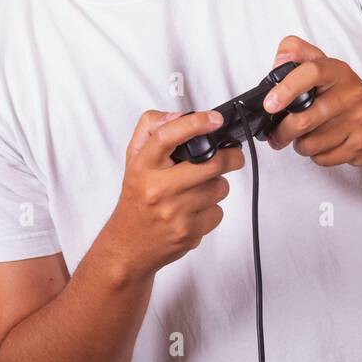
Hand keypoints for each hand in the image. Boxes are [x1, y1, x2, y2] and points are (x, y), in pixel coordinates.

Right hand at [97, 109, 244, 280]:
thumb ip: (152, 130)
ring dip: (217, 185)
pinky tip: (196, 210)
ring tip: (201, 188)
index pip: (167, 136)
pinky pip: (218, 212)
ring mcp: (173, 213)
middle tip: (234, 156)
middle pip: (211, 164)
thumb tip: (179, 116)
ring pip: (219, 188)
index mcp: (143, 167)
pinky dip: (212, 210)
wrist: (128, 245)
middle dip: (231, 157)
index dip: (195, 123)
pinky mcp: (187, 233)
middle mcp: (157, 189)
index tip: (215, 119)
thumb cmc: (136, 199)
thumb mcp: (135, 160)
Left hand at [263, 35, 361, 167]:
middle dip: (283, 132)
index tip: (270, 104)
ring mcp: (359, 120)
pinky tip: (324, 145)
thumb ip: (298, 54)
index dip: (287, 87)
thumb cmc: (346, 96)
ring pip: (311, 143)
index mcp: (339, 71)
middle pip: (305, 119)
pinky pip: (323, 158)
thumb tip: (278, 62)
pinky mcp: (361, 144)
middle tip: (277, 134)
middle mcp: (352, 94)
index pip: (312, 71)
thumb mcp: (325, 68)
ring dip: (301, 144)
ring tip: (306, 137)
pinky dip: (317, 156)